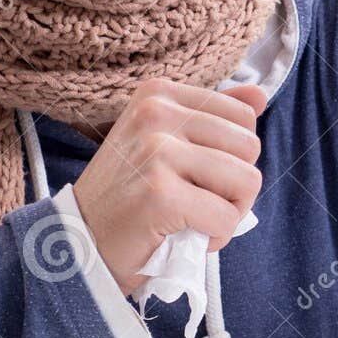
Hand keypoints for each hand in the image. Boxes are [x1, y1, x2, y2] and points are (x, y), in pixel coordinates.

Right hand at [71, 78, 265, 295]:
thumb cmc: (127, 197)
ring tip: (190, 220)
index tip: (194, 176)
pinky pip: (226, 217)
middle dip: (234, 186)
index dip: (231, 156)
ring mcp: (157, 151)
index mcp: (159, 94)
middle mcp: (156, 113)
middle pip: (249, 147)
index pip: (243, 115)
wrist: (77, 244)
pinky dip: (214, 238)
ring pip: (246, 181)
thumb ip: (210, 117)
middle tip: (195, 203)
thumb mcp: (163, 142)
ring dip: (227, 213)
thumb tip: (259, 94)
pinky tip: (182, 238)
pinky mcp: (160, 193)